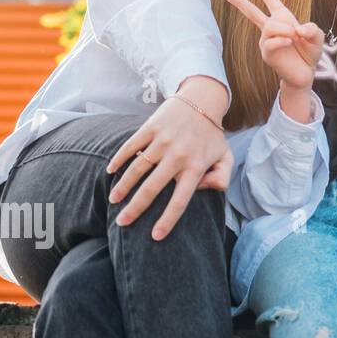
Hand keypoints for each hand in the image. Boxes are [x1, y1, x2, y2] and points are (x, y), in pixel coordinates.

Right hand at [106, 75, 232, 240]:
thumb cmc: (211, 136)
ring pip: (137, 168)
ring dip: (123, 187)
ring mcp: (162, 140)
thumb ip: (222, 178)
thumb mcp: (226, 157)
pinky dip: (119, 159)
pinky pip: (130, 146)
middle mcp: (178, 155)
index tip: (155, 236)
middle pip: (152, 188)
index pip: (180, 200)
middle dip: (135, 209)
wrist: (202, 100)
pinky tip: (110, 172)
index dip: (168, 220)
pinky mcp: (150, 127)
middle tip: (122, 224)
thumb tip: (204, 190)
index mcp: (196, 166)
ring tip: (114, 201)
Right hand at [221, 0, 324, 88]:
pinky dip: (283, 41)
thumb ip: (312, 28)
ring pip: (271, 27)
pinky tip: (289, 44)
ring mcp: (266, 40)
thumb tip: (297, 29)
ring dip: (286, 30)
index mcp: (282, 17)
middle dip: (238, 1)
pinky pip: (271, 42)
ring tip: (294, 38)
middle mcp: (271, 27)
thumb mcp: (317, 36)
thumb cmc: (309, 52)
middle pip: (251, 11)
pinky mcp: (266, 53)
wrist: (305, 73)